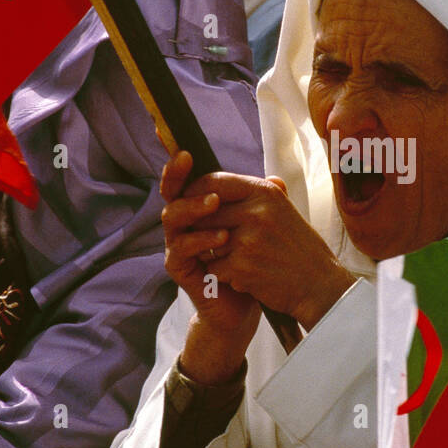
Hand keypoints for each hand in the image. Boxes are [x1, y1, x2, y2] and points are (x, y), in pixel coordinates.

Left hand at [161, 152, 354, 379]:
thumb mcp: (284, 210)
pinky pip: (213, 267)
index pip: (213, 182)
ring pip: (205, 242)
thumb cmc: (300, 248)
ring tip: (238, 260)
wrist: (319, 285)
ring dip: (215, 254)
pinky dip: (224, 275)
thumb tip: (219, 187)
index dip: (196, 193)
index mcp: (265, 192)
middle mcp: (256, 212)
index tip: (193, 204)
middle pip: (204, 214)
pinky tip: (244, 276)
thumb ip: (254, 196)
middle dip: (204, 230)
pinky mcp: (242, 267)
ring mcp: (248, 240)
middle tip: (218, 241)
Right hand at [161, 152, 260, 381]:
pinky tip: (220, 237)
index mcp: (198, 208)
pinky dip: (200, 240)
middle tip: (187, 160)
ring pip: (172, 217)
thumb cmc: (249, 261)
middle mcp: (183, 223)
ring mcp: (177, 244)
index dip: (181, 162)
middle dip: (175, 174)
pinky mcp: (179, 268)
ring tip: (214, 202)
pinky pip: (181, 249)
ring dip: (192, 207)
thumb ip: (262, 204)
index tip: (187, 146)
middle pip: (170, 192)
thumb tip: (276, 180)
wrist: (246, 302)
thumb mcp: (258, 228)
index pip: (187, 179)